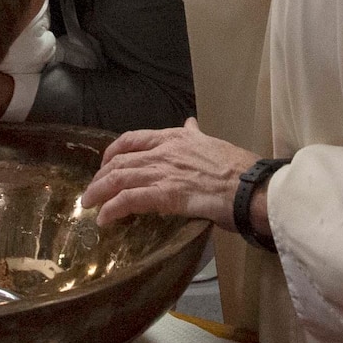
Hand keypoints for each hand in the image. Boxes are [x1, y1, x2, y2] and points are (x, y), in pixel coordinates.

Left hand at [82, 118, 258, 227]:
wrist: (252, 186)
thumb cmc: (239, 169)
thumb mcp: (213, 143)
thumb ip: (196, 135)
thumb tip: (190, 123)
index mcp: (175, 137)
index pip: (133, 139)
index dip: (112, 152)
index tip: (105, 164)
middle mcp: (164, 151)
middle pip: (120, 160)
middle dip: (100, 177)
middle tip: (92, 192)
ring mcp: (163, 172)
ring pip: (118, 179)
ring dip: (98, 193)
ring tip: (89, 206)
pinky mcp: (165, 194)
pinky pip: (129, 200)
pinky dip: (112, 208)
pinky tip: (104, 219)